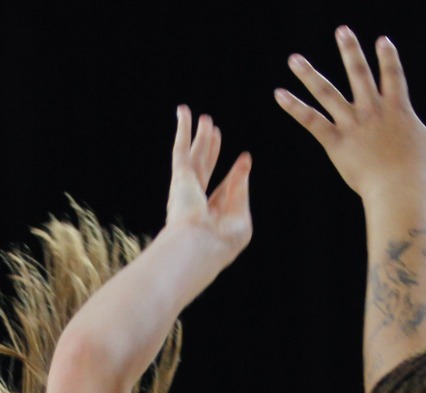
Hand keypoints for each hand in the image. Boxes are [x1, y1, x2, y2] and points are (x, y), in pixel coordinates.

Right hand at [165, 105, 252, 258]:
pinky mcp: (180, 178)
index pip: (225, 188)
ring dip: (199, 136)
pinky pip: (181, 148)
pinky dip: (182, 129)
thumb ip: (242, 189)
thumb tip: (245, 160)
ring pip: (194, 155)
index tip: (244, 159)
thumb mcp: (241, 216)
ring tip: (205, 118)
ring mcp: (187, 188)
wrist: (199, 247)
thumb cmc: (221, 242)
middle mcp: (197, 200)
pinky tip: (183, 112)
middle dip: (211, 149)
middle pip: (206, 168)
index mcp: (213, 214)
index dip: (235, 173)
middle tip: (215, 131)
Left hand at [276, 27, 425, 200]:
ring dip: (309, 74)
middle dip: (350, 50)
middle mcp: (373, 110)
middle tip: (341, 30)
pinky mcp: (336, 142)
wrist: (400, 192)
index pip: (393, 75)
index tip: (382, 40)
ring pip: (327, 93)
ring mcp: (353, 124)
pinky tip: (280, 93)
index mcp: (398, 109)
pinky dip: (294, 107)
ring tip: (294, 58)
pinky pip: (311, 121)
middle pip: (359, 73)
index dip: (388, 57)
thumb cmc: (422, 175)